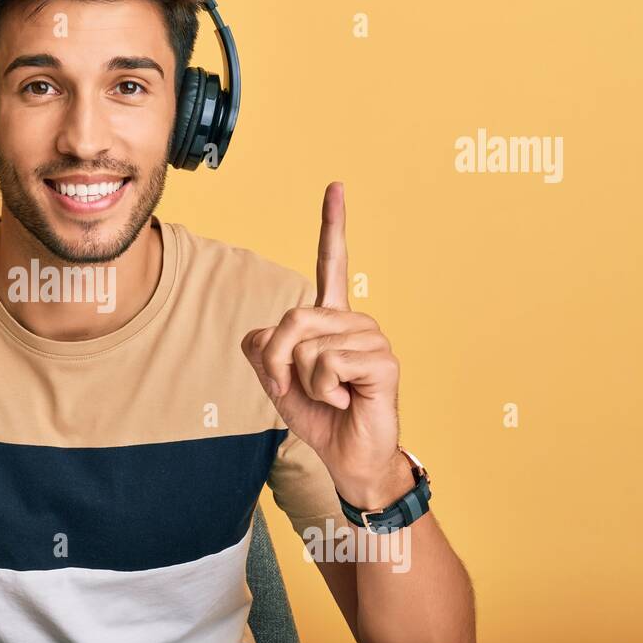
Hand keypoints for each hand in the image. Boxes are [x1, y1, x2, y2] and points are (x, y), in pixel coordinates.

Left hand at [242, 182, 408, 509]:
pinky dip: (324, 391)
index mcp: (331, 319)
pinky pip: (327, 364)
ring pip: (307, 345)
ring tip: (331, 396)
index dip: (332, 225)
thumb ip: (263, 351)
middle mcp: (354, 321)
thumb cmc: (319, 416)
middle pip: (292, 320)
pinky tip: (346, 400)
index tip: (336, 186)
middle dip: (279, 361)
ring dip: (305, 381)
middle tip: (296, 388)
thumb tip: (260, 333)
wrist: (348, 456)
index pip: (331, 264)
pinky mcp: (382, 361)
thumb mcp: (277, 381)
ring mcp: (371, 338)